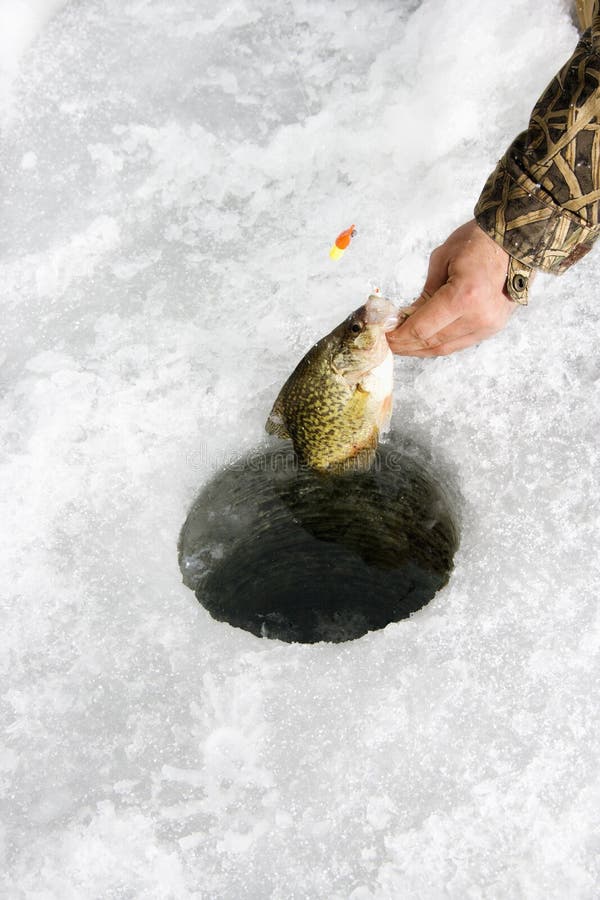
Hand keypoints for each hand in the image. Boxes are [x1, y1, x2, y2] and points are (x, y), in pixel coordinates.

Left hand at [387, 220, 516, 356]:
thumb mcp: (441, 261)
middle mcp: (479, 316)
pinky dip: (438, 343)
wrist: (516, 239)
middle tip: (387, 342)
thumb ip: (424, 295)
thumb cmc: (477, 241)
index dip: (398, 336)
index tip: (383, 335)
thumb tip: (405, 319)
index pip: (422, 328)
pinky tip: (423, 340)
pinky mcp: (493, 328)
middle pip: (432, 342)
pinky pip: (459, 343)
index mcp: (464, 295)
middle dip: (406, 344)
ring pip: (445, 347)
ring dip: (420, 348)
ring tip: (402, 344)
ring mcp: (489, 325)